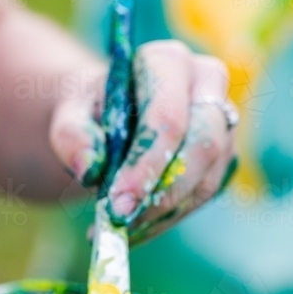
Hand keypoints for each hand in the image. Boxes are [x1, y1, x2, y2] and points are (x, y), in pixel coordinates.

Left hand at [49, 40, 236, 244]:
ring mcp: (222, 122)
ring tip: (119, 231)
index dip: (145, 166)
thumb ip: (71, 137)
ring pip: (207, 178)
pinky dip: (167, 219)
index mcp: (168, 62)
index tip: (117, 205)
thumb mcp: (69, 116)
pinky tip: (135, 230)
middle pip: (203, 147)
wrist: (110, 118)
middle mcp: (207, 85)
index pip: (168, 118)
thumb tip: (88, 169)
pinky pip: (202, 196)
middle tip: (122, 223)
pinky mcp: (223, 156)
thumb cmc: (91, 111)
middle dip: (163, 194)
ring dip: (163, 213)